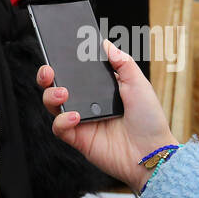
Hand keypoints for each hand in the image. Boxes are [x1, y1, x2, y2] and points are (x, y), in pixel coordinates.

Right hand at [39, 39, 177, 194]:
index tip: (58, 50)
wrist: (153, 154)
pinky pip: (59, 127)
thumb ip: (123, 62)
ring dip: (51, 95)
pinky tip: (74, 116)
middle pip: (56, 86)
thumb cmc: (149, 120)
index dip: (63, 62)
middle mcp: (87, 103)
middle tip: (48, 70)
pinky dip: (61, 120)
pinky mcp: (78, 138)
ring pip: (52, 104)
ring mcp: (81, 120)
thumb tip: (105, 43)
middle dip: (45, 76)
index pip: (75, 72)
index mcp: (100, 89)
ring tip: (63, 92)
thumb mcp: (139, 84)